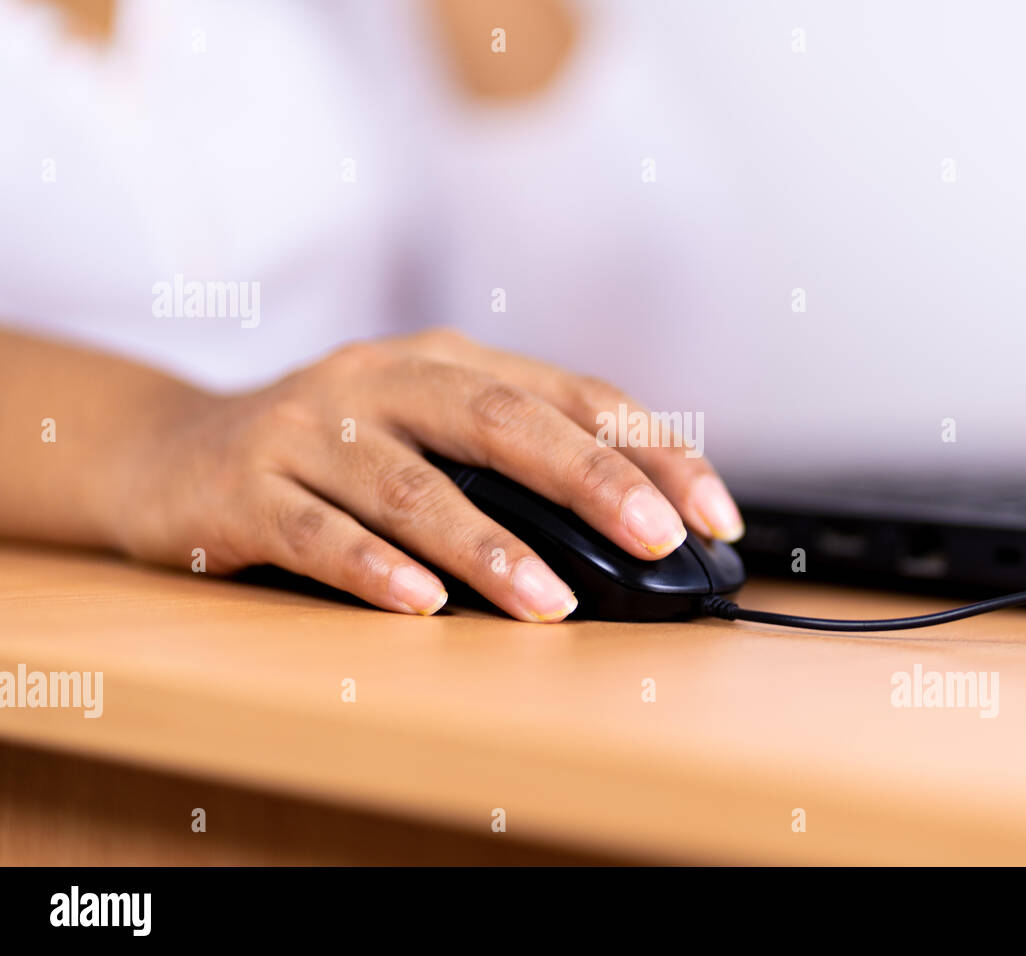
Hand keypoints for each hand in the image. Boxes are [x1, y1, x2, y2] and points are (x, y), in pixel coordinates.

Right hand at [107, 328, 743, 621]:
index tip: (714, 512)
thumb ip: (513, 464)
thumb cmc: (334, 451)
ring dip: (487, 545)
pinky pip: (317, 532)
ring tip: (550, 599)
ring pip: (412, 485)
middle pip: (500, 420)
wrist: (173, 449)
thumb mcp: (428, 432)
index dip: (650, 449)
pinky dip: (373, 568)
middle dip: (589, 479)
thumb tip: (633, 533)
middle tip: (655, 536)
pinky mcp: (247, 485)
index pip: (573, 395)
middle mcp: (384, 379)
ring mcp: (312, 428)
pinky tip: (421, 604)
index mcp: (448, 362)